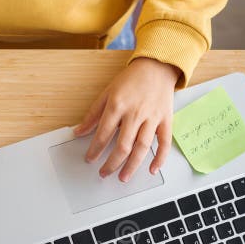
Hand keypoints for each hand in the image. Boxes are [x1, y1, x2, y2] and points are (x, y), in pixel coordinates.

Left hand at [74, 57, 178, 181]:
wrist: (156, 67)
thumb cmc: (131, 80)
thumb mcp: (107, 93)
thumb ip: (93, 114)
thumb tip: (78, 131)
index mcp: (118, 105)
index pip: (103, 134)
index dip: (95, 150)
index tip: (90, 159)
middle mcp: (135, 113)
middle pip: (122, 146)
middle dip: (111, 163)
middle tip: (104, 173)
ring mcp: (152, 118)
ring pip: (142, 147)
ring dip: (132, 166)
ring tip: (123, 177)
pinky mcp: (165, 120)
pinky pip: (164, 142)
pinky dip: (160, 158)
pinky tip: (152, 169)